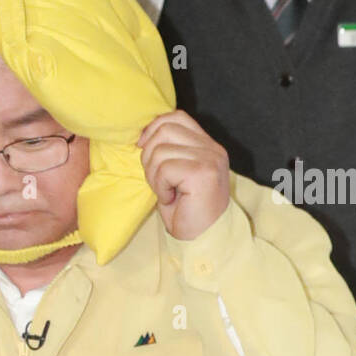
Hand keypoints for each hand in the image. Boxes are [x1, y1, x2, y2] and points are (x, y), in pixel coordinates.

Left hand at [138, 110, 229, 240]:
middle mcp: (213, 149)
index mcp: (208, 145)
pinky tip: (171, 198)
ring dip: (154, 175)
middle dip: (150, 155)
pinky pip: (164, 169)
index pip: (176, 117)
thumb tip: (142, 133)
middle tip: (158, 179)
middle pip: (164, 130)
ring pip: (160, 151)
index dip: (154, 128)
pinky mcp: (202, 173)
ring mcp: (210, 159)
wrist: (202, 238)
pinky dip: (160, 186)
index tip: (144, 148)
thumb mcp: (176, 171)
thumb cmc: (186, 208)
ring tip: (167, 191)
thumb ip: (169, 149)